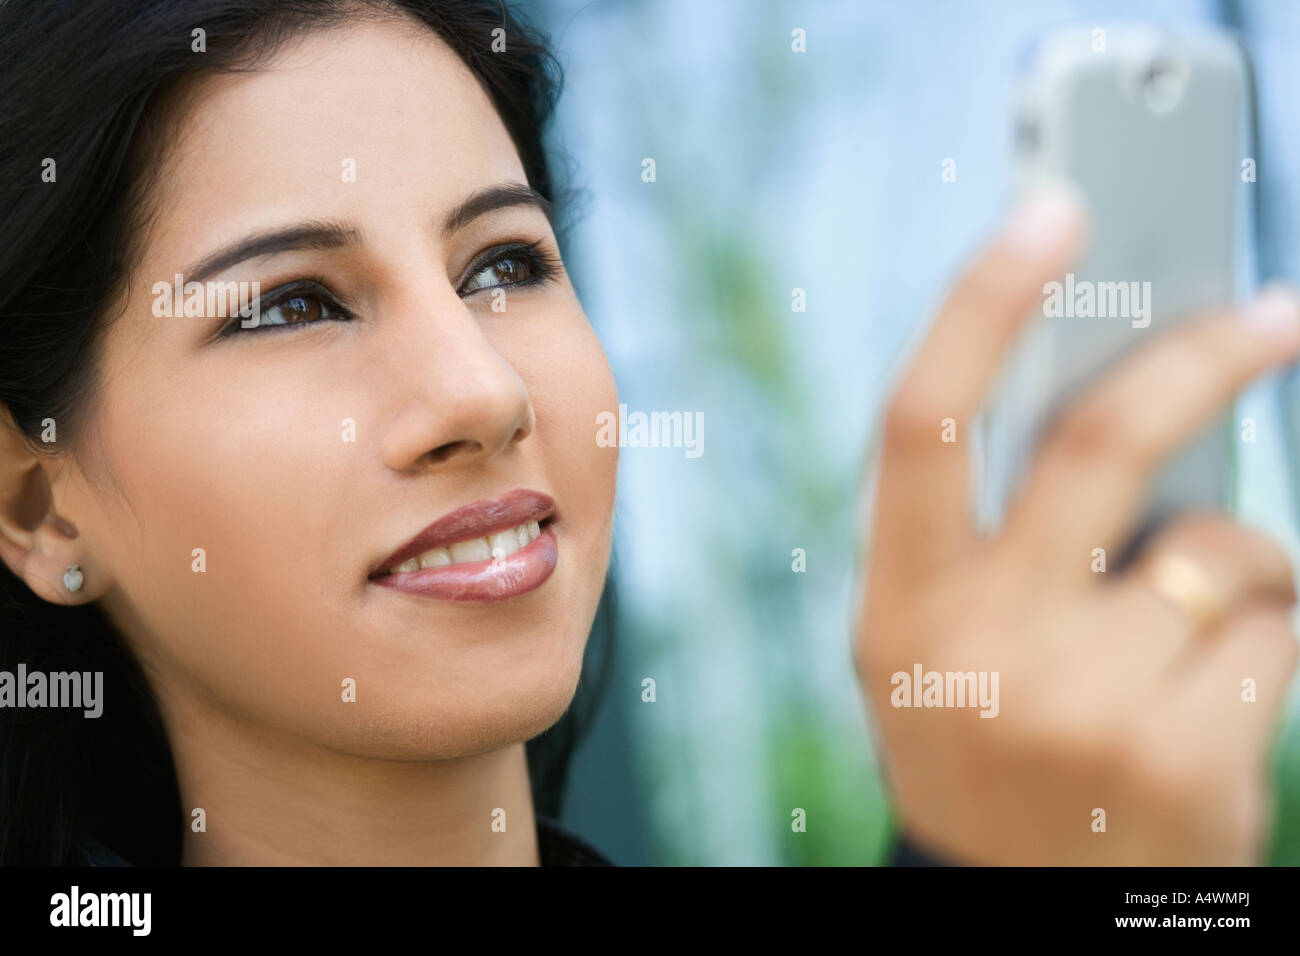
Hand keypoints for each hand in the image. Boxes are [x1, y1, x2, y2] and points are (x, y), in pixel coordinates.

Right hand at [854, 187, 1299, 864]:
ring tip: (1188, 633)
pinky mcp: (1191, 758)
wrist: (1018, 904)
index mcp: (902, 605)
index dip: (981, 307)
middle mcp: (982, 647)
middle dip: (1209, 357)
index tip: (1054, 210)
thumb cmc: (985, 741)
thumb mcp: (941, 643)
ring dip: (1235, 566)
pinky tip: (1215, 695)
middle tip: (1276, 316)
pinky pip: (1280, 628)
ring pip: (1224, 547)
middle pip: (1106, 446)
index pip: (922, 426)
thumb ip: (990, 534)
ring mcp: (1088, 706)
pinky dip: (1271, 636)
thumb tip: (1107, 389)